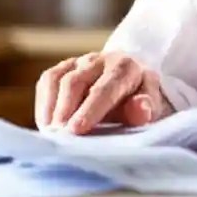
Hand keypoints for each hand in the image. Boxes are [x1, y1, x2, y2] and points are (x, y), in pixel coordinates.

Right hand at [34, 52, 173, 133]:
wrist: (132, 83)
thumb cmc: (141, 100)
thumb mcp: (153, 106)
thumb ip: (147, 108)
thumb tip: (140, 110)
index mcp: (125, 68)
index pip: (105, 88)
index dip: (90, 109)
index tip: (76, 130)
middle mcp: (100, 60)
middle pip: (75, 82)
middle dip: (66, 110)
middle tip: (60, 137)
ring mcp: (79, 62)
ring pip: (57, 79)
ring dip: (52, 108)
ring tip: (51, 134)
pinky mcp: (63, 67)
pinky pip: (47, 80)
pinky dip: (44, 103)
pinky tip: (46, 124)